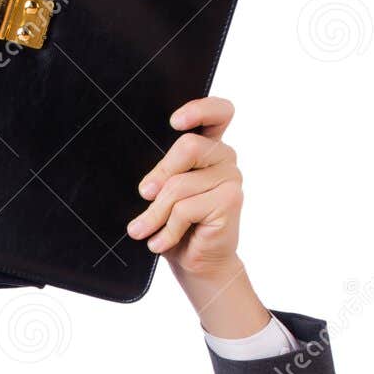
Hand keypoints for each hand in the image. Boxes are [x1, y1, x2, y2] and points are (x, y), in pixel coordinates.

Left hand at [127, 97, 242, 279]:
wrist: (196, 264)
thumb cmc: (176, 227)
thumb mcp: (161, 197)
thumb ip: (160, 178)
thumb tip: (147, 186)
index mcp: (208, 147)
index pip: (218, 112)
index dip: (199, 109)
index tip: (174, 122)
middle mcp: (224, 157)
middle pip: (188, 146)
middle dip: (159, 175)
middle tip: (143, 195)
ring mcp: (231, 178)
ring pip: (179, 185)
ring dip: (154, 213)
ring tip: (142, 231)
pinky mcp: (231, 200)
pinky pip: (185, 208)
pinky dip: (167, 230)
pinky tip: (160, 242)